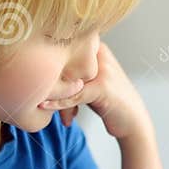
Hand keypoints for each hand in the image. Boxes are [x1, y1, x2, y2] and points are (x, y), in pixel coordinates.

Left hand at [38, 42, 152, 139]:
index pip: (66, 48)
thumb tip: (43, 67)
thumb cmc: (110, 101)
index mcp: (98, 48)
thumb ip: (75, 70)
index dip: (49, 61)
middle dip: (50, 81)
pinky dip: (57, 103)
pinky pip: (73, 95)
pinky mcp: (102, 88)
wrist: (133, 121)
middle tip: (38, 94)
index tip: (35, 73)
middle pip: (64, 64)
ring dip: (52, 94)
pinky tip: (43, 106)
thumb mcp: (93, 80)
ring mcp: (103, 70)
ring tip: (41, 103)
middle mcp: (101, 55)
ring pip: (67, 80)